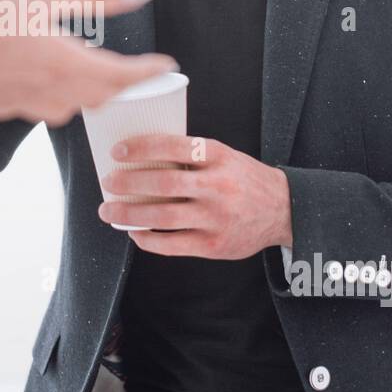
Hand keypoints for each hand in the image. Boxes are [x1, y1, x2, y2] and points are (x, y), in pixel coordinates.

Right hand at [0, 0, 178, 125]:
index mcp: (72, 65)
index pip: (126, 76)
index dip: (149, 71)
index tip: (167, 65)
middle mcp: (58, 93)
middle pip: (103, 94)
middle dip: (124, 84)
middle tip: (138, 72)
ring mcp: (31, 106)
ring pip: (75, 102)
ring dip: (91, 90)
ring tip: (96, 73)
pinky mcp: (8, 109)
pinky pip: (45, 104)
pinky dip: (57, 91)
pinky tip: (44, 76)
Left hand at [97, 133, 292, 257]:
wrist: (284, 209)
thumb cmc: (243, 178)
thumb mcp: (224, 156)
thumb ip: (191, 155)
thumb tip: (141, 156)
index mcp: (218, 157)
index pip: (173, 147)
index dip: (141, 148)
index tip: (118, 151)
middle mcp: (218, 186)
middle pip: (164, 184)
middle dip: (129, 183)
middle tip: (108, 182)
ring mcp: (216, 218)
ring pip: (163, 217)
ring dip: (129, 215)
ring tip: (108, 211)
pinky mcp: (214, 244)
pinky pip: (172, 245)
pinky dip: (148, 239)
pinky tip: (134, 232)